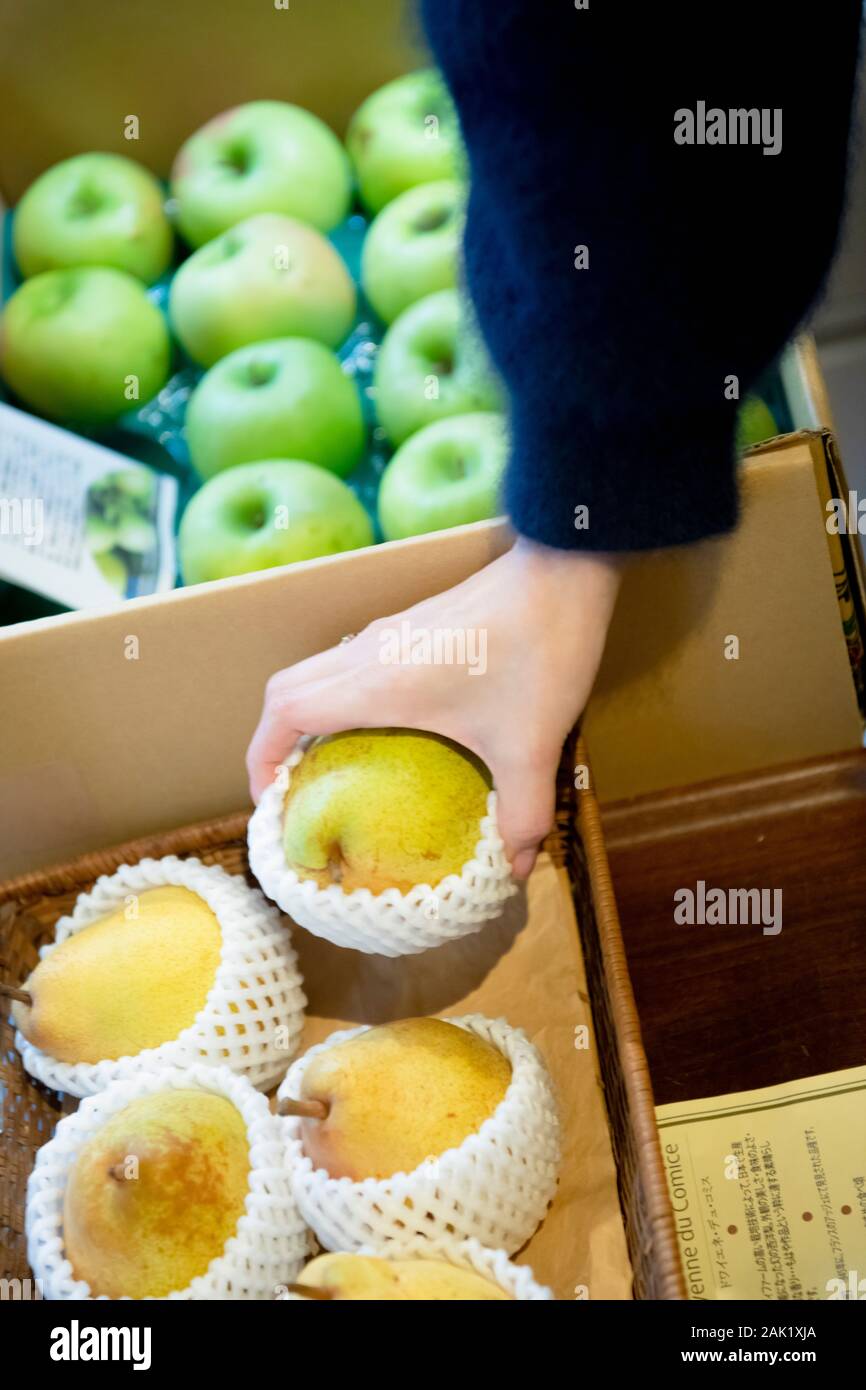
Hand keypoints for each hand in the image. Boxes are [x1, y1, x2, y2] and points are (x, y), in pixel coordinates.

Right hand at [246, 537, 622, 876]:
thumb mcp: (532, 746)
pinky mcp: (412, 625)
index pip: (283, 712)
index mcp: (376, 684)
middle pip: (286, 690)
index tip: (270, 801)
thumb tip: (514, 869)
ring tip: (330, 766)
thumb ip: (522, 812)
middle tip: (294, 788)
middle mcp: (367, 654)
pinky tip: (386, 729)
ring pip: (317, 671)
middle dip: (275, 741)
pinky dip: (342, 698)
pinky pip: (350, 664)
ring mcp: (388, 634)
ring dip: (308, 715)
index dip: (261, 758)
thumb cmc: (539, 653)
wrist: (563, 571)